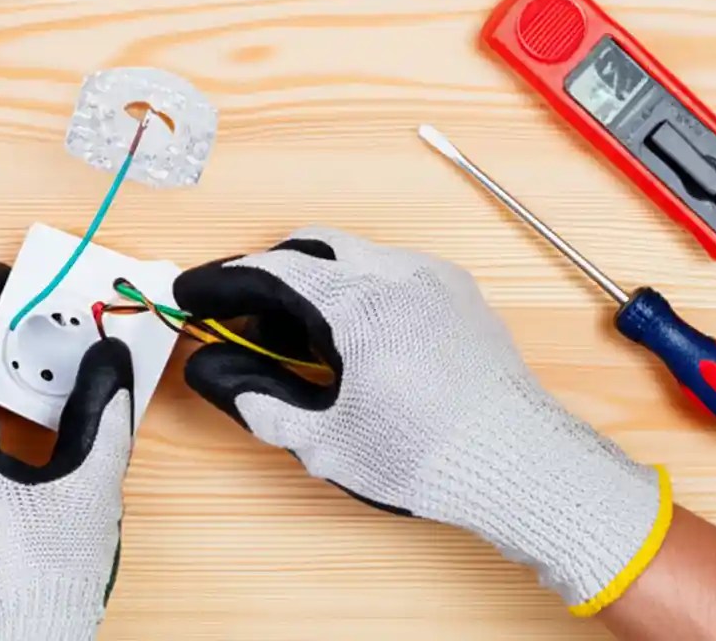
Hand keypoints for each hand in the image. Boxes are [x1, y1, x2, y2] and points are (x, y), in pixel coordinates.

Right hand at [174, 228, 671, 615]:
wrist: (523, 466)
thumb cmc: (427, 457)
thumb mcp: (325, 441)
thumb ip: (259, 401)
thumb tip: (212, 374)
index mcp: (359, 301)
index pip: (269, 269)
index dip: (221, 281)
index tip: (191, 293)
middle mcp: (398, 273)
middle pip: (310, 248)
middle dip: (266, 277)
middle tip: (239, 319)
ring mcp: (435, 279)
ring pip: (352, 257)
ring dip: (311, 284)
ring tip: (292, 341)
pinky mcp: (459, 296)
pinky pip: (391, 273)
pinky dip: (354, 291)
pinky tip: (348, 341)